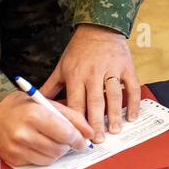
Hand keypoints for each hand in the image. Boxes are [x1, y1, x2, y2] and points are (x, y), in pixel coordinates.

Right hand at [0, 91, 91, 166]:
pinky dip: (43, 156)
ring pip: (50, 159)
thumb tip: (90, 133)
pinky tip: (39, 145)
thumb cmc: (22, 105)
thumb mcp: (49, 103)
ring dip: (57, 152)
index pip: (66, 134)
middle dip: (67, 146)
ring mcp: (16, 148)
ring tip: (52, 141)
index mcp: (35, 115)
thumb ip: (72, 117)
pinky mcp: (12, 159)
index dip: (78, 140)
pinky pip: (37, 163)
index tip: (83, 141)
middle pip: (59, 149)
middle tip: (66, 139)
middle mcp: (23, 133)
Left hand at [42, 24, 139, 141]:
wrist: (99, 28)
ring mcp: (111, 70)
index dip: (78, 120)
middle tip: (98, 140)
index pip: (76, 102)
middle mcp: (93, 73)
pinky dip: (133, 102)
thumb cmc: (79, 50)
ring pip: (114, 96)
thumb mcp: (62, 66)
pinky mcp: (126, 67)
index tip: (78, 136)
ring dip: (114, 115)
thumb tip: (36, 102)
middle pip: (95, 102)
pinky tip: (131, 116)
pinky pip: (131, 87)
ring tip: (114, 131)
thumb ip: (51, 86)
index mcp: (76, 75)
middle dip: (96, 122)